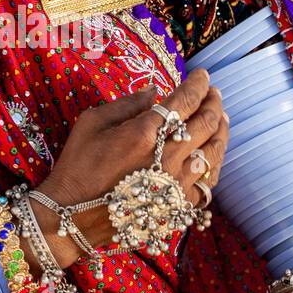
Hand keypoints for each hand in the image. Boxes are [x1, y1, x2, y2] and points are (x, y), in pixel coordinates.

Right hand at [31, 69, 230, 267]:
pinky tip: (212, 155)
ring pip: (213, 153)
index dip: (199, 84)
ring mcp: (175, 185)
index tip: (203, 75)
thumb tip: (155, 91)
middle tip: (215, 93)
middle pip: (205, 123)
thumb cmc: (77, 167)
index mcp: (144, 132)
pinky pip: (208, 184)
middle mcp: (165, 158)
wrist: (72, 217)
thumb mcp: (91, 124)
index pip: (185, 100)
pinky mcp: (177, 207)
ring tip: (220, 118)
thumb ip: (126, 104)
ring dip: (221, 131)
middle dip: (213, 102)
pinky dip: (214, 165)